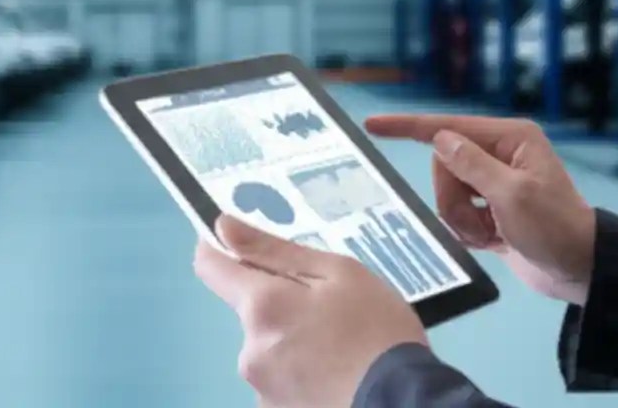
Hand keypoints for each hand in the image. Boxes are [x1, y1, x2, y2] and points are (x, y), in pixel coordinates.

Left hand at [195, 216, 427, 407]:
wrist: (406, 403)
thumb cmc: (379, 331)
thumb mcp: (340, 274)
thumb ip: (275, 251)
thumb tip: (222, 226)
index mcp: (262, 306)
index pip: (210, 267)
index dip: (219, 250)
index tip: (239, 247)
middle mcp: (249, 349)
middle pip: (252, 313)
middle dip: (281, 307)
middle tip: (330, 313)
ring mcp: (261, 389)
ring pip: (269, 350)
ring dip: (292, 344)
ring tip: (341, 351)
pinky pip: (281, 383)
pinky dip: (301, 377)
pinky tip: (336, 379)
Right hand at [365, 114, 596, 304]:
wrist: (580, 270)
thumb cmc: (553, 229)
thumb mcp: (513, 195)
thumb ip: (471, 164)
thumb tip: (439, 139)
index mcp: (510, 139)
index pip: (447, 129)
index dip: (407, 127)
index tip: (372, 126)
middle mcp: (499, 153)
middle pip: (443, 165)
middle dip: (452, 197)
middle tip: (479, 220)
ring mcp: (493, 181)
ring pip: (446, 192)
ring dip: (461, 218)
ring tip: (490, 233)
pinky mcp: (489, 207)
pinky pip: (456, 212)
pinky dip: (468, 229)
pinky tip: (493, 239)